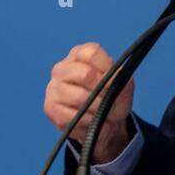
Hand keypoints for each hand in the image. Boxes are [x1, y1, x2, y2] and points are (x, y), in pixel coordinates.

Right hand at [44, 42, 133, 163]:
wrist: (102, 122)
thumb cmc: (111, 97)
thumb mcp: (123, 87)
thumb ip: (122, 79)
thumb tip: (115, 76)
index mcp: (80, 55)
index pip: (92, 53)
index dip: (107, 68)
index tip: (114, 81)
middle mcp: (62, 68)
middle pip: (85, 74)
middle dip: (103, 91)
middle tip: (109, 100)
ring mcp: (54, 88)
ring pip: (80, 97)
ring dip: (98, 109)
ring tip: (104, 113)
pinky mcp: (51, 109)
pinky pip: (74, 116)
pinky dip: (89, 122)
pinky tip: (93, 121)